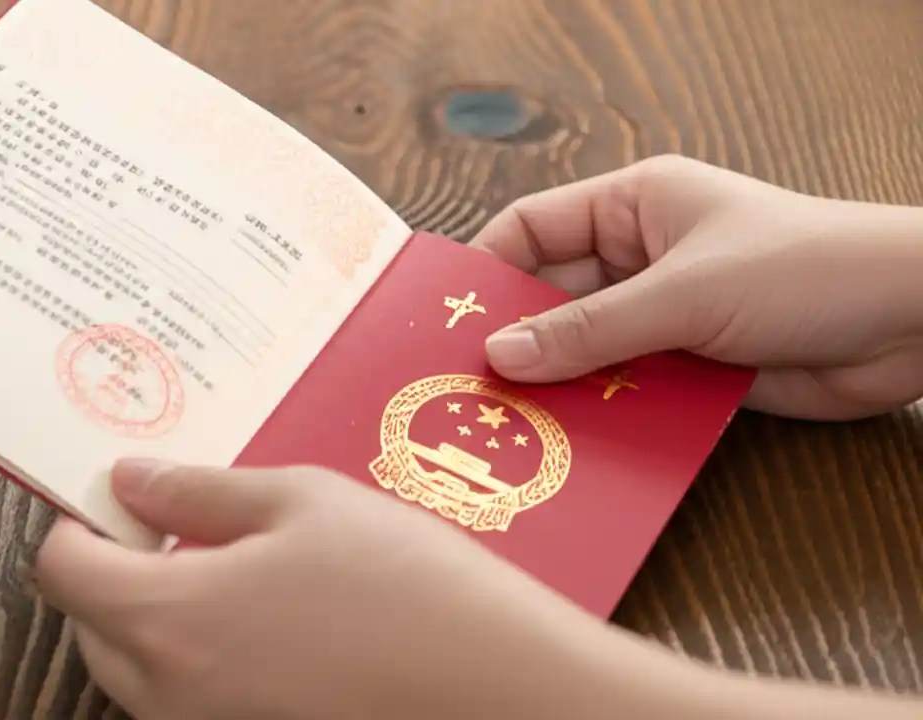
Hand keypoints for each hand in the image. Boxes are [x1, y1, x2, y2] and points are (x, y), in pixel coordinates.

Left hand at [34, 460, 668, 718]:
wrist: (496, 687)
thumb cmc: (404, 585)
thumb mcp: (300, 503)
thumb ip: (197, 492)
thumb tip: (130, 482)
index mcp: (167, 617)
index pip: (63, 571)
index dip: (78, 526)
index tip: (113, 502)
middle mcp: (166, 692)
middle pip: (92, 625)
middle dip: (118, 572)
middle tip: (183, 529)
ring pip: (136, 670)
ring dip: (158, 619)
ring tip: (238, 574)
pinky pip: (186, 701)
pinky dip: (200, 660)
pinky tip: (271, 627)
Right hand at [473, 155, 922, 419]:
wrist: (911, 322)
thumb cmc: (805, 269)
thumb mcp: (683, 294)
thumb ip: (589, 330)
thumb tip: (503, 354)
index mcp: (634, 206)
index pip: (534, 228)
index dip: (487, 268)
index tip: (445, 317)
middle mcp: (642, 256)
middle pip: (554, 297)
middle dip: (518, 339)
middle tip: (468, 385)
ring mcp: (666, 313)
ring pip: (587, 351)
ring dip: (561, 384)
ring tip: (512, 424)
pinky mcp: (692, 365)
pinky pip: (627, 389)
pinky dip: (604, 413)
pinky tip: (575, 443)